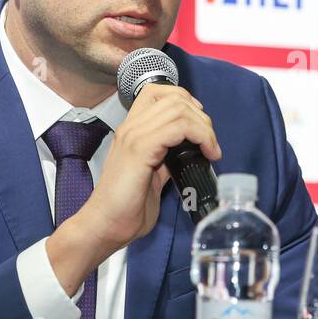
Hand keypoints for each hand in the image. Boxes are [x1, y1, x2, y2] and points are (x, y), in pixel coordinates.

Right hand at [87, 83, 220, 247]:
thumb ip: (167, 158)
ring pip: (179, 109)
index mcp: (133, 130)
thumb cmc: (127, 207)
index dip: (186, 101)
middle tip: (211, 143)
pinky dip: (200, 136)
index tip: (200, 126)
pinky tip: (207, 154)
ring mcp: (134, 136)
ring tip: (211, 149)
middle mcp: (131, 127)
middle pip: (174, 97)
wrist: (106, 225)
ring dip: (204, 127)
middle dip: (202, 117)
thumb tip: (190, 151)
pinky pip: (177, 128)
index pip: (158, 92)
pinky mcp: (140, 150)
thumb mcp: (152, 175)